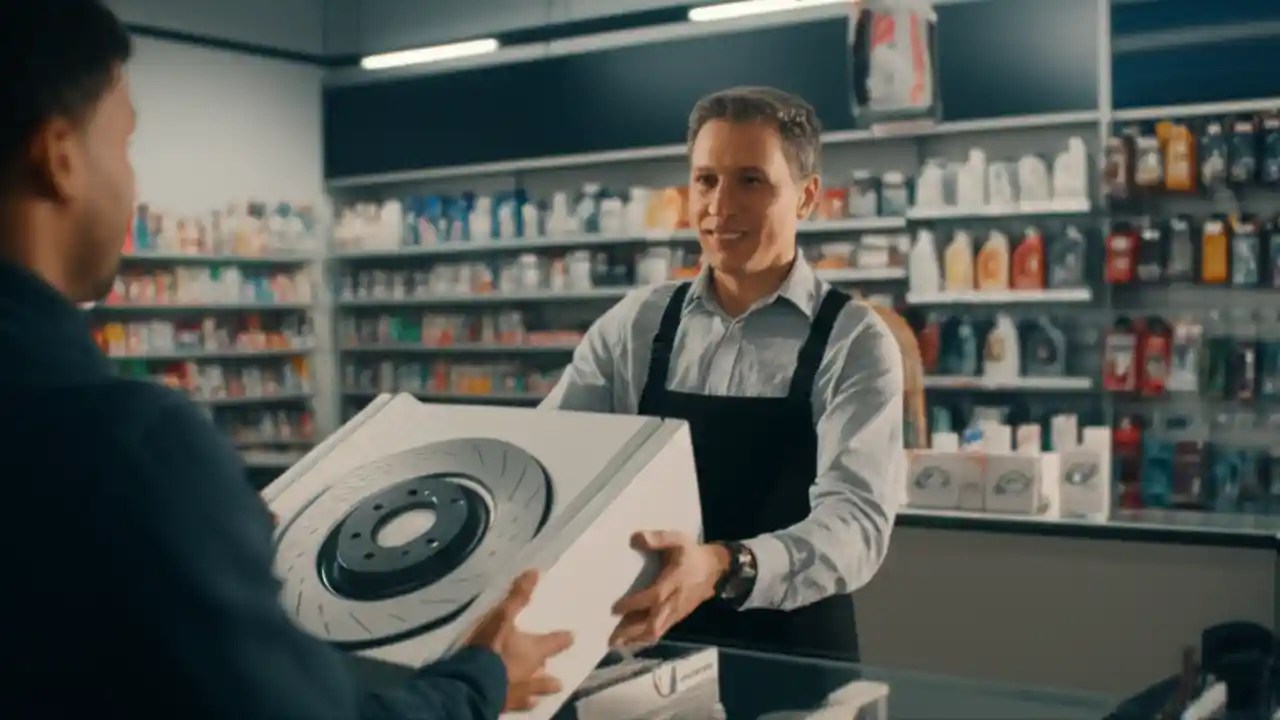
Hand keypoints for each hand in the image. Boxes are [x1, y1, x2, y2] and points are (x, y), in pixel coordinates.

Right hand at [465, 570, 574, 711]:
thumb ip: (517, 597)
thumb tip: (535, 572)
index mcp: (533, 650)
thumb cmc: (491, 647)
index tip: (572, 637)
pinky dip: (525, 702)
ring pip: (535, 688)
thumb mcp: (502, 617)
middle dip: (548, 668)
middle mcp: (531, 672)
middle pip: (543, 668)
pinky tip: (530, 704)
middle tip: (559, 674)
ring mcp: (519, 690)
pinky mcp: (504, 703)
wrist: (472, 683)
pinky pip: (519, 703)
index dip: (562, 639)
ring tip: (555, 686)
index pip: (553, 642)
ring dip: (542, 687)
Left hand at [608, 531, 729, 648]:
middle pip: (654, 623)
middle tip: (611, 639)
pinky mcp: (678, 617)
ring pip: (657, 631)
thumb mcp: (677, 540)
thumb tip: (635, 539)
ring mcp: (677, 612)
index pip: (654, 596)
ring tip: (616, 644)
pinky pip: (661, 631)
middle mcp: (675, 601)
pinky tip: (631, 641)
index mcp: (674, 581)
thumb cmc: (692, 553)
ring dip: (636, 639)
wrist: (716, 568)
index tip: (615, 609)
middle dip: (633, 632)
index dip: (635, 604)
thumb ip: (658, 539)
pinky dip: (645, 638)